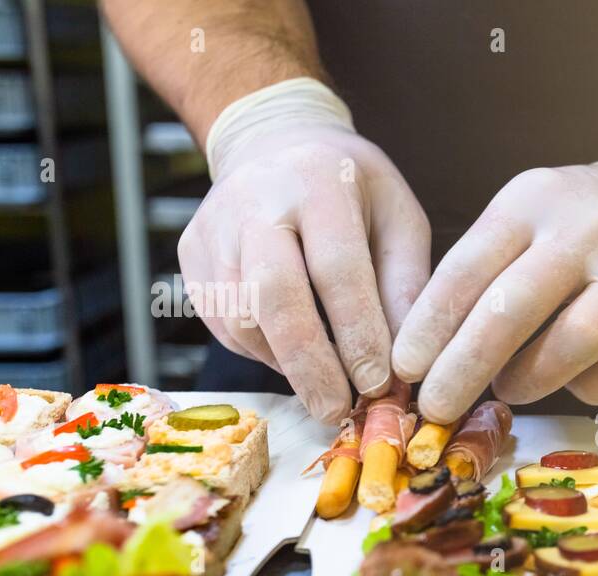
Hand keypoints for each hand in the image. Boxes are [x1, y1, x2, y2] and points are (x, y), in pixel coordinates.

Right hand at [180, 84, 429, 424]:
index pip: (337, 270)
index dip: (357, 334)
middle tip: (338, 411)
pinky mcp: (191, 255)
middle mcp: (256, 201)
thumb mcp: (399, 217)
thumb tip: (406, 364)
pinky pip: (223, 323)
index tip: (379, 384)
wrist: (274, 141)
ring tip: (326, 386)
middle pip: (273, 296)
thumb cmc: (352, 190)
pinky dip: (263, 351)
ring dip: (286, 364)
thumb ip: (406, 285)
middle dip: (309, 365)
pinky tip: (295, 354)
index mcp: (319, 183)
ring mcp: (214, 229)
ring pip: (240, 318)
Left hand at [392, 143, 597, 422]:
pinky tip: (573, 378)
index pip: (467, 269)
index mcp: (531, 203)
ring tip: (509, 389)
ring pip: (570, 346)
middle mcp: (584, 233)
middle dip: (464, 368)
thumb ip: (481, 272)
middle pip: (512, 311)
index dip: (430, 325)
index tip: (404, 368)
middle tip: (437, 407)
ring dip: (527, 381)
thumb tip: (427, 355)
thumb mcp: (522, 217)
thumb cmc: (575, 223)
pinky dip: (585, 387)